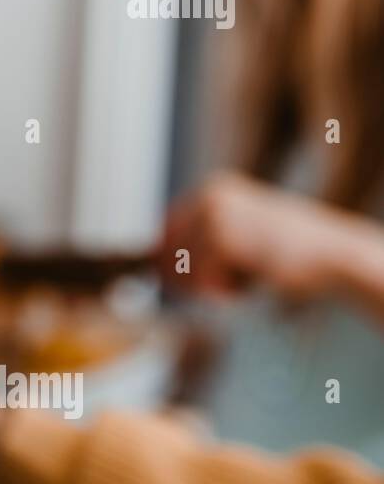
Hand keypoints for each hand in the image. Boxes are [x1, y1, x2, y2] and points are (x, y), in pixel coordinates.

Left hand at [160, 172, 358, 298]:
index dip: (172, 263)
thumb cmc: (288, 253)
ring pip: (182, 270)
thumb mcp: (240, 237)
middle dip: (187, 278)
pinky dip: (223, 293)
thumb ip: (198, 243)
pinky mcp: (223, 238)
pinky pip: (201, 281)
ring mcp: (215, 215)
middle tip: (222, 287)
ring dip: (209, 287)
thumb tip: (148, 262)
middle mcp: (210, 196)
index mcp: (213, 190)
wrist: (335, 256)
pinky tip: (252, 282)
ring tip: (246, 279)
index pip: (165, 232)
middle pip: (165, 252)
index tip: (195, 280)